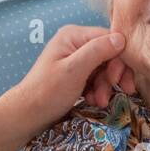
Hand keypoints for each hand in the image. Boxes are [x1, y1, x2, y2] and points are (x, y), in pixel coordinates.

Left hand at [12, 25, 136, 133]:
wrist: (28, 115)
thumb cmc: (47, 92)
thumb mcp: (74, 70)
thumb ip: (97, 51)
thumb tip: (121, 38)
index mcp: (74, 35)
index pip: (110, 38)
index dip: (119, 59)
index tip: (118, 80)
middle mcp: (76, 43)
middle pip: (109, 54)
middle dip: (113, 75)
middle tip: (118, 92)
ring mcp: (76, 59)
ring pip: (104, 69)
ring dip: (106, 86)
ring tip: (100, 101)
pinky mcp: (76, 74)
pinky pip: (96, 78)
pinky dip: (98, 91)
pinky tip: (92, 100)